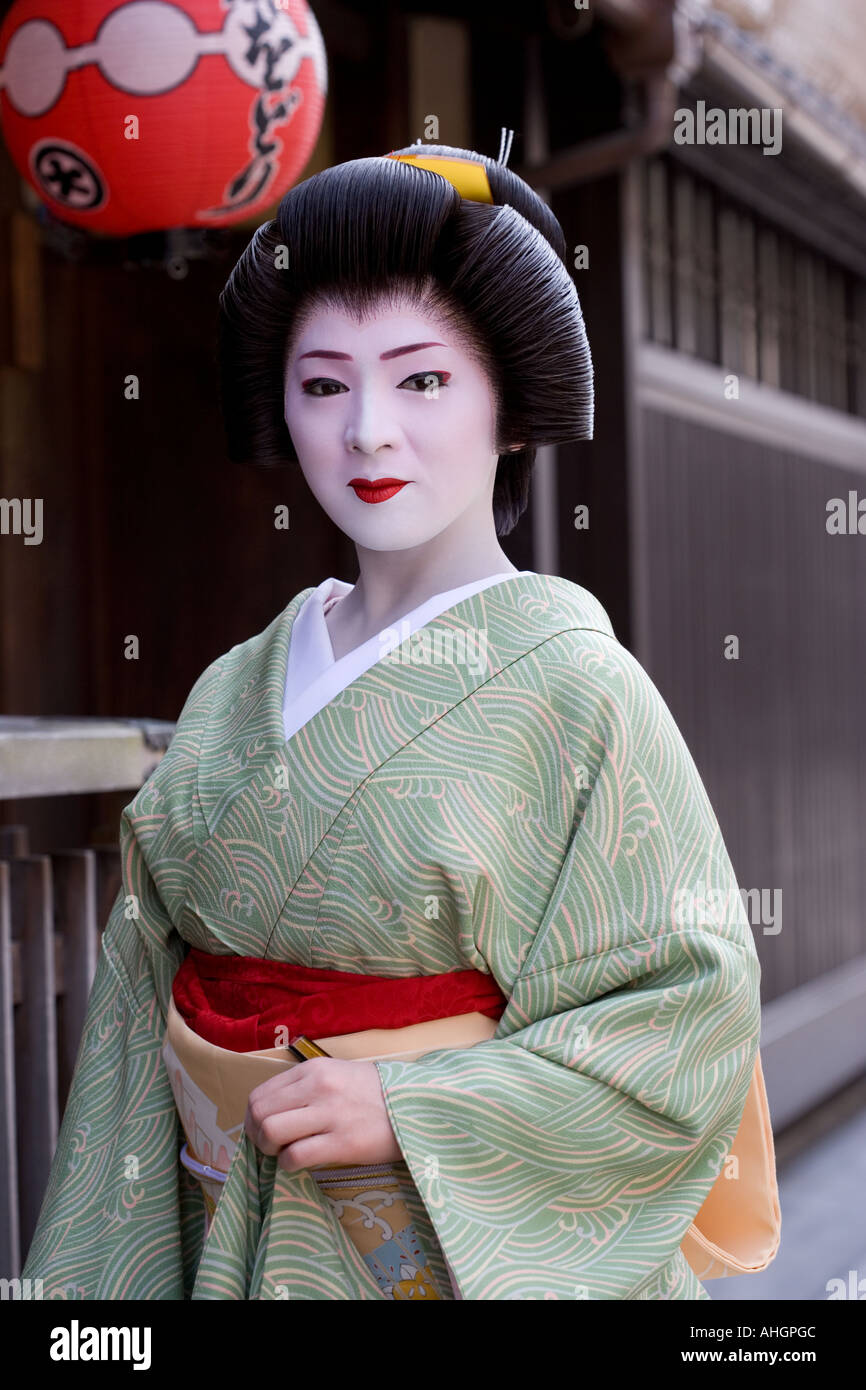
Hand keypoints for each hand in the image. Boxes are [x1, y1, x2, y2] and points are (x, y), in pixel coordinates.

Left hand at [244, 1057, 402, 1172]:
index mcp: (313, 1070)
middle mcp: (318, 1087)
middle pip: (260, 1113)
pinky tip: (300, 1163)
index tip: (261, 1130)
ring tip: (283, 1153)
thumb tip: (271, 1110)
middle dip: (256, 1135)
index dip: (252, 1118)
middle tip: (269, 1146)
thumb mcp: (337, 1074)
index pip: (260, 1094)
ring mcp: (331, 1114)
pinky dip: (289, 1165)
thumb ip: (305, 1087)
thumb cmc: (374, 1093)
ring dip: (270, 1150)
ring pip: (272, 1132)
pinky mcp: (344, 1142)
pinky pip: (296, 1156)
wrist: (417, 1105)